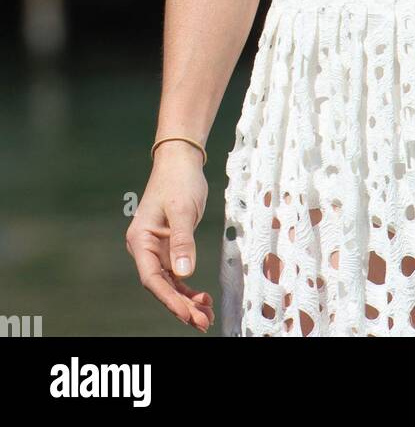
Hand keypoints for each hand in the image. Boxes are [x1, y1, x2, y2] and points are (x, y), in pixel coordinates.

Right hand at [126, 143, 214, 332]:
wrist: (181, 160)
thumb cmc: (178, 180)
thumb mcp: (182, 210)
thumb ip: (182, 241)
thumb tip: (184, 272)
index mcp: (140, 240)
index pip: (152, 278)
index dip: (169, 299)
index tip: (187, 314)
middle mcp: (145, 248)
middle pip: (161, 285)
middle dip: (181, 306)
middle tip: (203, 322)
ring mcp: (157, 249)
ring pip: (170, 283)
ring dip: (186, 300)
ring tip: (205, 316)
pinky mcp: (170, 246)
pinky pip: (178, 274)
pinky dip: (188, 287)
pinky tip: (202, 298)